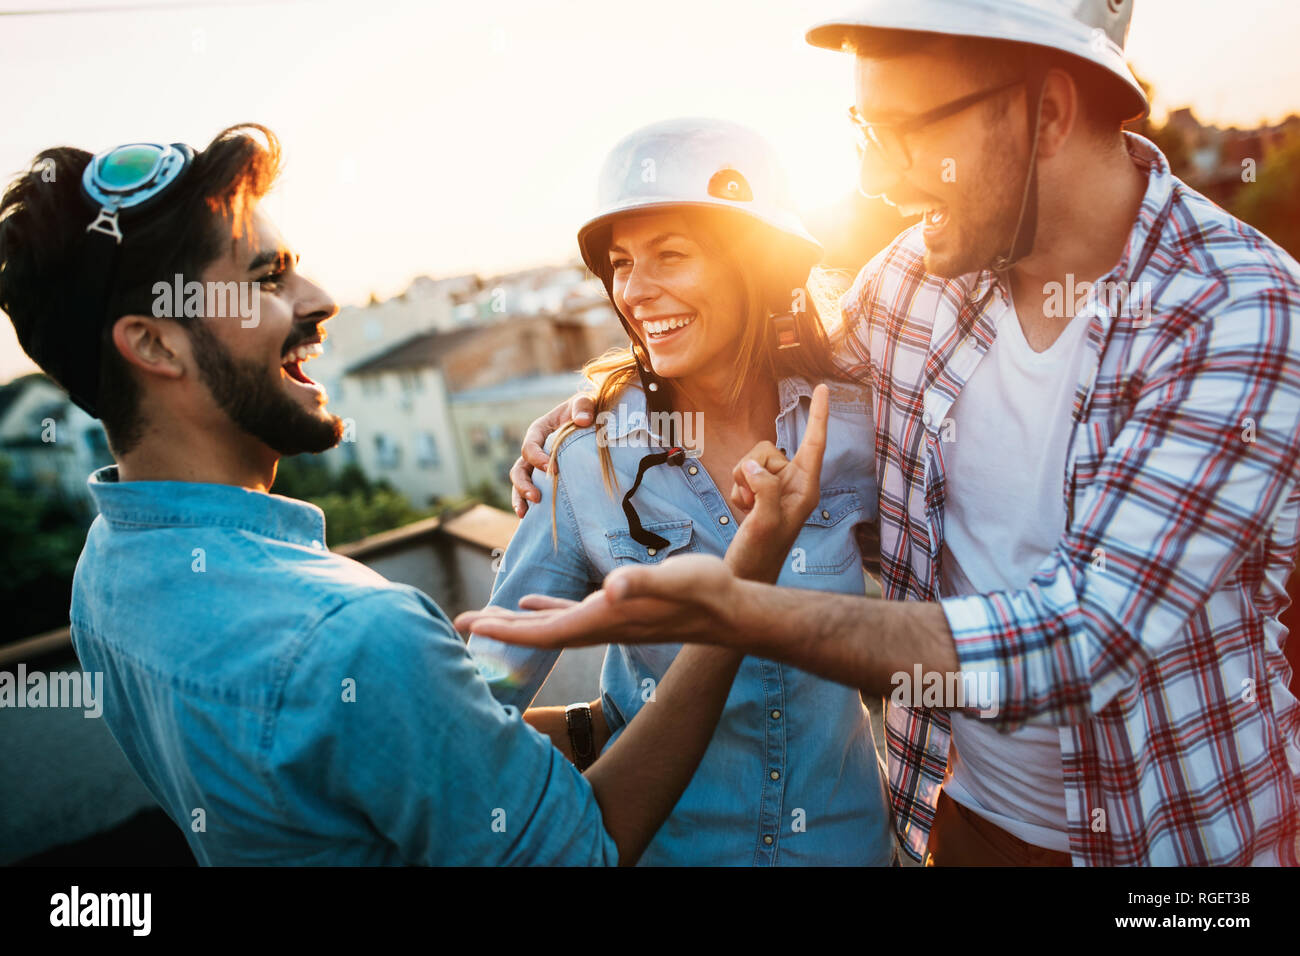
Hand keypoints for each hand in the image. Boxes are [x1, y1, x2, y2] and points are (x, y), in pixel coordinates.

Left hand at [454, 554, 740, 649]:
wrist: (730, 609)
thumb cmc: (706, 591)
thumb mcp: (676, 580)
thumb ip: (642, 584)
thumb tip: (611, 588)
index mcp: (605, 618)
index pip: (546, 631)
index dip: (507, 630)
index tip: (472, 627)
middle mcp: (601, 625)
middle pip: (539, 633)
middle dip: (499, 629)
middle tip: (458, 624)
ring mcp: (607, 621)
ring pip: (550, 626)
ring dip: (516, 623)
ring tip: (483, 619)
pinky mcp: (617, 612)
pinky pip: (570, 615)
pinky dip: (545, 610)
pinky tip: (530, 604)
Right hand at [509, 393, 595, 516]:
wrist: (595, 421)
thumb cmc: (588, 410)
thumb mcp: (586, 402)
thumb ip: (583, 407)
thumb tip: (582, 420)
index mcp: (539, 431)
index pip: (530, 446)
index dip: (537, 459)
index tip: (553, 470)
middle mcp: (534, 450)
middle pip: (519, 469)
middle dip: (524, 485)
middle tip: (537, 498)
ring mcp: (538, 466)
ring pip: (521, 483)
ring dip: (521, 498)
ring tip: (525, 513)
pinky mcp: (547, 478)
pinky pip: (534, 492)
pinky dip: (530, 505)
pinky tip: (533, 518)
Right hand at [724, 383, 829, 576]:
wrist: (744, 575)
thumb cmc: (761, 554)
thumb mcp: (767, 521)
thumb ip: (765, 489)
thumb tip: (754, 467)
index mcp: (806, 488)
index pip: (814, 443)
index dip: (818, 414)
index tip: (824, 387)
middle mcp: (793, 485)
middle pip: (768, 450)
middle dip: (752, 469)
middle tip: (752, 502)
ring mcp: (775, 489)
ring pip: (751, 461)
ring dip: (742, 483)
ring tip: (748, 509)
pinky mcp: (758, 494)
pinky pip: (740, 475)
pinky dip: (736, 492)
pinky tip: (744, 512)